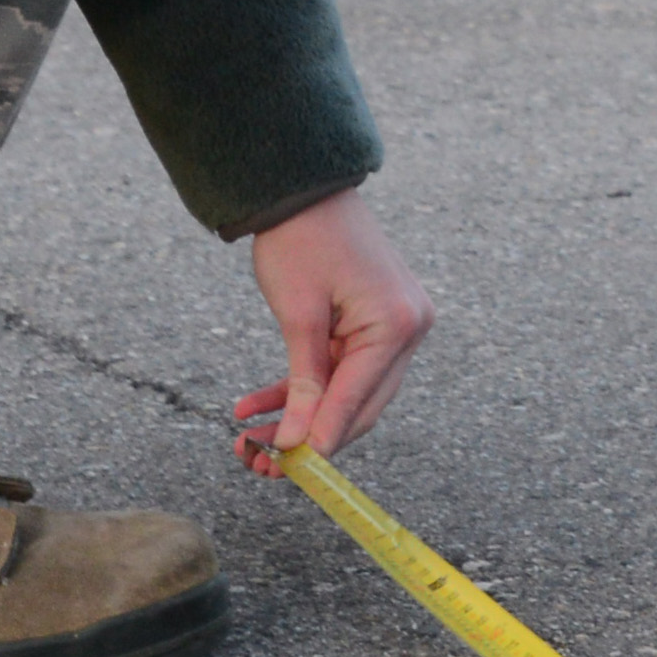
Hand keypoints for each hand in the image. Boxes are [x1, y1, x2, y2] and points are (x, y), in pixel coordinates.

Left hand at [230, 192, 432, 470]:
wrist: (303, 188)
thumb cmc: (300, 241)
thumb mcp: (298, 316)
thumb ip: (304, 383)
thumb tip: (298, 443)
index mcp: (396, 323)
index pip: (357, 397)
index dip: (320, 437)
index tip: (286, 468)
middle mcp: (408, 328)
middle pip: (360, 405)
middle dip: (310, 436)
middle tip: (261, 463)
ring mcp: (396, 325)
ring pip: (347, 392)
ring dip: (301, 415)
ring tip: (248, 441)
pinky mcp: (374, 322)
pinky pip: (341, 368)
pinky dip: (304, 386)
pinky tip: (255, 405)